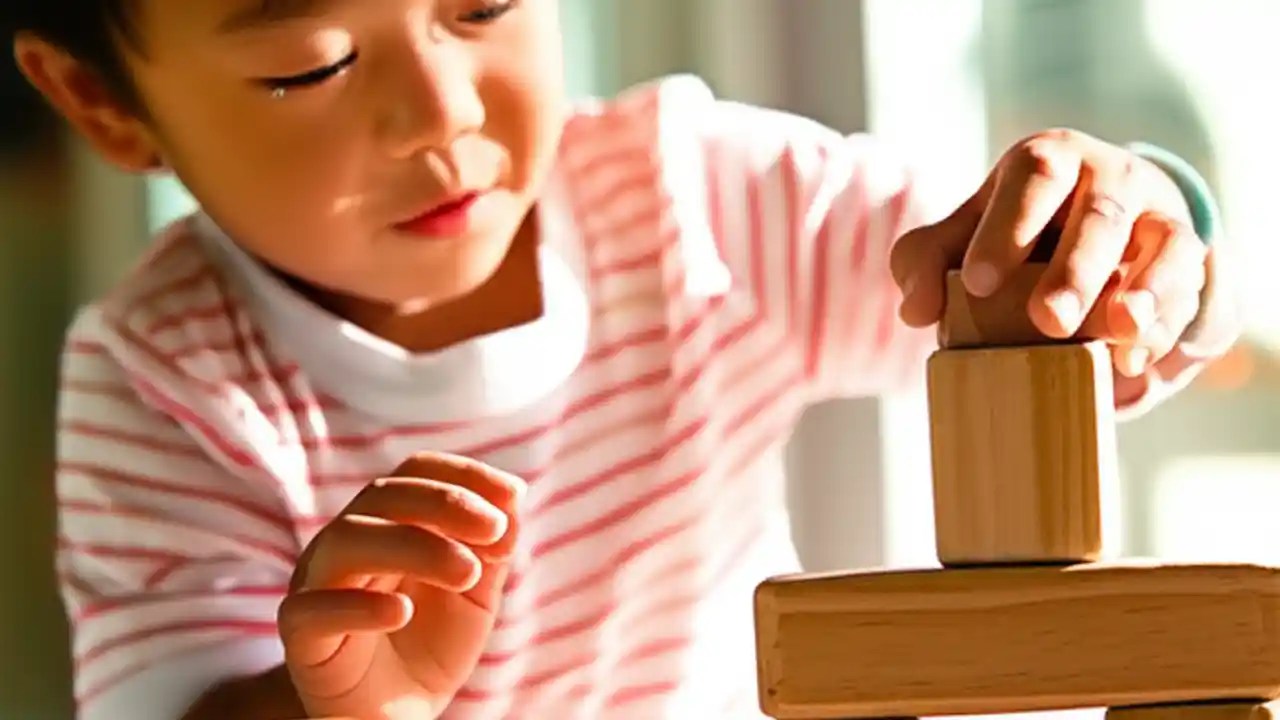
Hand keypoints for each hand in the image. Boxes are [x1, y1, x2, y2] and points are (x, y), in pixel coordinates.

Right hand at [277, 453, 523, 719]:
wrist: (392, 715)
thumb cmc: (429, 644)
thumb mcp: (474, 595)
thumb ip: (491, 550)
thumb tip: (512, 500)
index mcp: (386, 524)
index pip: (414, 473)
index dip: (462, 474)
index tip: (513, 494)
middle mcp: (347, 543)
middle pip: (382, 496)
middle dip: (445, 504)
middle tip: (496, 531)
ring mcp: (318, 586)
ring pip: (347, 541)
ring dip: (414, 546)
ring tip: (466, 573)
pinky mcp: (303, 639)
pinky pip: (311, 611)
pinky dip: (356, 605)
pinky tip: (401, 612)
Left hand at [891, 128, 1207, 375]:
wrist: (1097, 228)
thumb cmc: (1016, 232)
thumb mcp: (965, 235)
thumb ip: (927, 262)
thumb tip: (914, 311)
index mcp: (1049, 161)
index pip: (1034, 177)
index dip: (1008, 228)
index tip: (978, 282)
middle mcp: (1110, 177)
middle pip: (1101, 214)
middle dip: (1076, 270)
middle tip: (1048, 322)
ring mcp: (1159, 214)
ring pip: (1167, 242)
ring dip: (1148, 290)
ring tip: (1120, 332)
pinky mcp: (1193, 258)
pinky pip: (1198, 284)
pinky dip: (1175, 320)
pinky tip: (1141, 357)